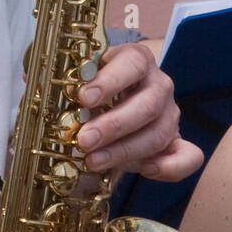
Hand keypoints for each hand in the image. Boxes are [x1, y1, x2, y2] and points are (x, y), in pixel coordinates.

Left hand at [76, 42, 202, 181]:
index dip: (110, 81)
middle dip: (113, 126)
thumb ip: (71, 87)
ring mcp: (170, 113)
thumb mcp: (84, 80)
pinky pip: (189, 156)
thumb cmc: (96, 88)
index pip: (132, 64)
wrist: (122, 98)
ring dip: (125, 151)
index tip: (84, 98)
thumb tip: (42, 94)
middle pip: (148, 104)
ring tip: (94, 161)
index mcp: (137, 61)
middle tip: (84, 140)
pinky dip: (170, 168)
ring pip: (159, 133)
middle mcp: (159, 85)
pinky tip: (144, 170)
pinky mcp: (177, 140)